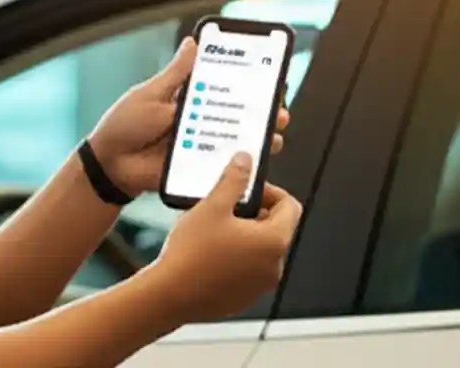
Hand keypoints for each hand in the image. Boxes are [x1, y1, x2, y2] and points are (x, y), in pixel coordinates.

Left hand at [88, 37, 291, 196]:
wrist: (108, 164)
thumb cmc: (124, 124)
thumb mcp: (151, 93)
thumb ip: (176, 73)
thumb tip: (193, 43)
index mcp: (189, 99)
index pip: (225, 88)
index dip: (248, 84)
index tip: (270, 77)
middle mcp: (199, 122)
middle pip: (238, 116)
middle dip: (263, 113)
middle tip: (279, 110)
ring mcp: (200, 147)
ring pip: (235, 142)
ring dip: (258, 139)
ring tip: (274, 136)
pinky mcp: (196, 169)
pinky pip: (221, 167)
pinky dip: (239, 166)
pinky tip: (253, 162)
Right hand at [148, 153, 302, 322]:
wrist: (169, 295)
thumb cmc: (192, 253)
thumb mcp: (213, 205)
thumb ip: (234, 179)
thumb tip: (246, 161)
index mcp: (274, 241)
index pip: (290, 206)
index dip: (270, 192)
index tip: (248, 190)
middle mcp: (274, 266)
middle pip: (276, 228)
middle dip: (255, 213)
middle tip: (227, 207)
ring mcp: (260, 286)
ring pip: (260, 250)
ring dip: (244, 236)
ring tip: (215, 229)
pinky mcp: (244, 299)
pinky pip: (247, 271)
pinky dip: (236, 258)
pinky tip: (210, 253)